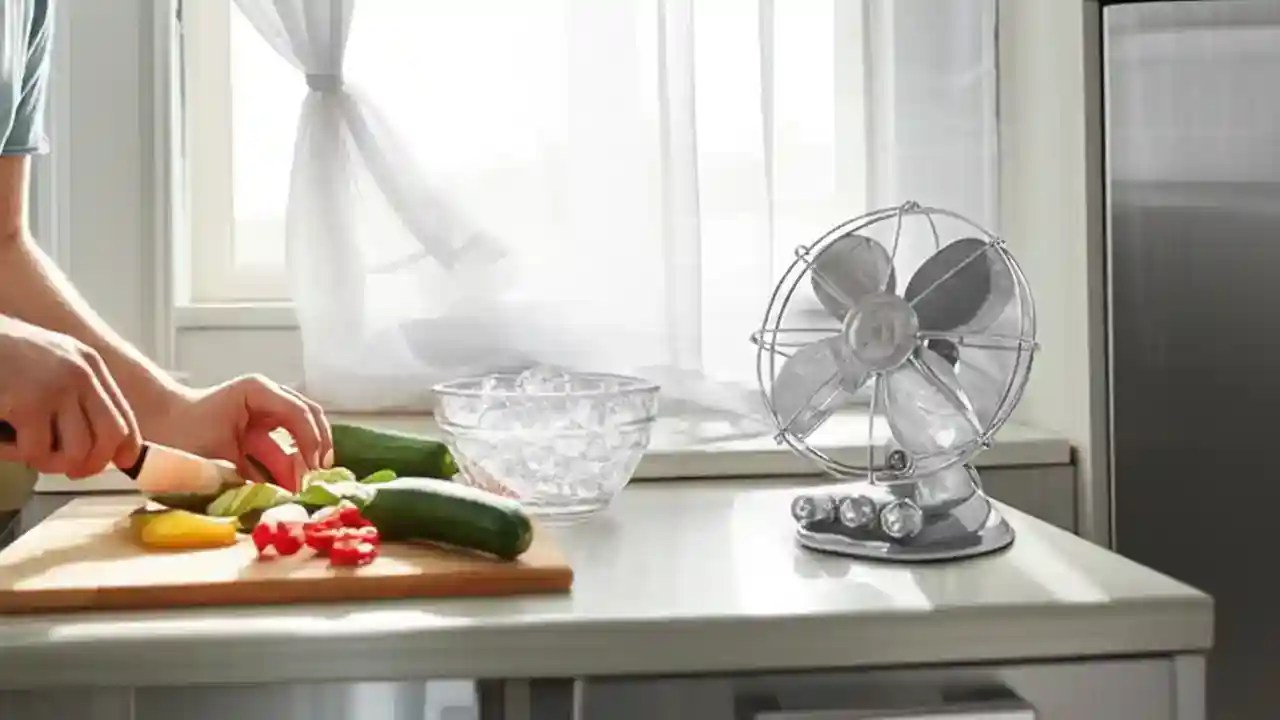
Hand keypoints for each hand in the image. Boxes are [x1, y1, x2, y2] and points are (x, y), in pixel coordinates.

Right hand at [0, 315, 141, 476]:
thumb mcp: (48, 361)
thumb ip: (73, 392)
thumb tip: (96, 441)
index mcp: (88, 362)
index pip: (123, 413)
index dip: (126, 445)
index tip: (121, 463)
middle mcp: (80, 373)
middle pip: (111, 435)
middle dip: (94, 463)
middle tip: (72, 473)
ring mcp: (56, 388)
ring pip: (76, 451)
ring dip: (51, 463)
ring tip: (28, 453)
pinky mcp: (28, 404)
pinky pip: (36, 451)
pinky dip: (18, 456)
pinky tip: (3, 444)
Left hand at [141, 374, 331, 489]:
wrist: (152, 428)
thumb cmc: (175, 435)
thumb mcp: (212, 452)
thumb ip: (245, 472)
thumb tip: (275, 497)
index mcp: (257, 392)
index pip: (298, 413)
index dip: (311, 441)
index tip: (314, 469)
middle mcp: (267, 400)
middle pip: (309, 419)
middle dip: (317, 450)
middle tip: (319, 480)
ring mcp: (264, 418)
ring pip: (300, 437)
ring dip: (303, 464)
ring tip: (306, 490)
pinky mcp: (258, 437)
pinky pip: (283, 452)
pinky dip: (289, 471)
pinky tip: (291, 490)